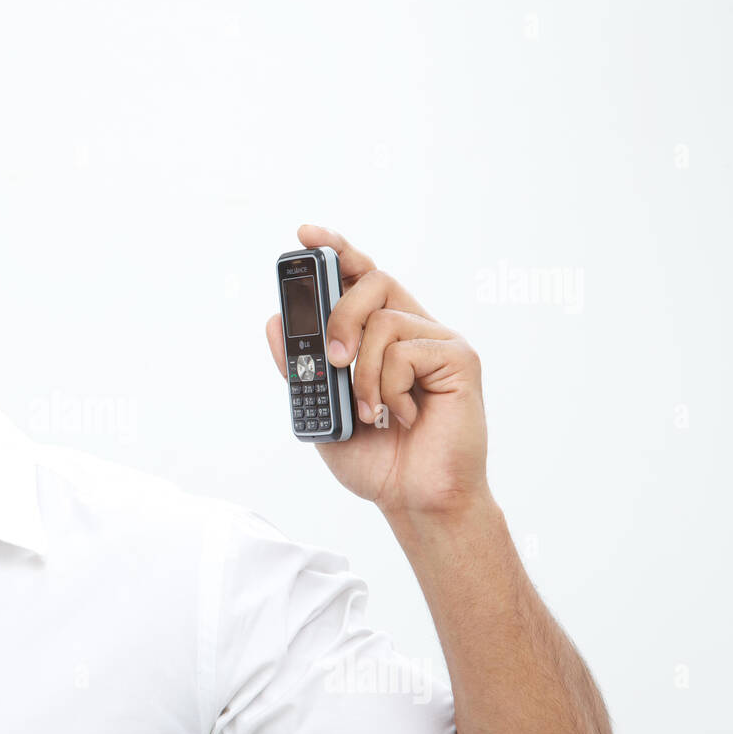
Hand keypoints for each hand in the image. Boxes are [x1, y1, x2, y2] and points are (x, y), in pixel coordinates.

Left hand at [265, 225, 490, 518]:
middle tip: (332, 360)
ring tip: (368, 411)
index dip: (336, 251)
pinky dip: (390, 387)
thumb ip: (300, 367)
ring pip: (383, 321)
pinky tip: (401, 416)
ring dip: (362, 373)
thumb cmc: (375, 457)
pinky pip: (408, 349)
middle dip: (339, 315)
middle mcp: (410, 328)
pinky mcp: (459, 357)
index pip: (359, 278)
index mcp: (379, 336)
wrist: (412, 499)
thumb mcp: (320, 410)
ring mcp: (437, 341)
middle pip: (371, 282)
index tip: (306, 234)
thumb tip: (274, 320)